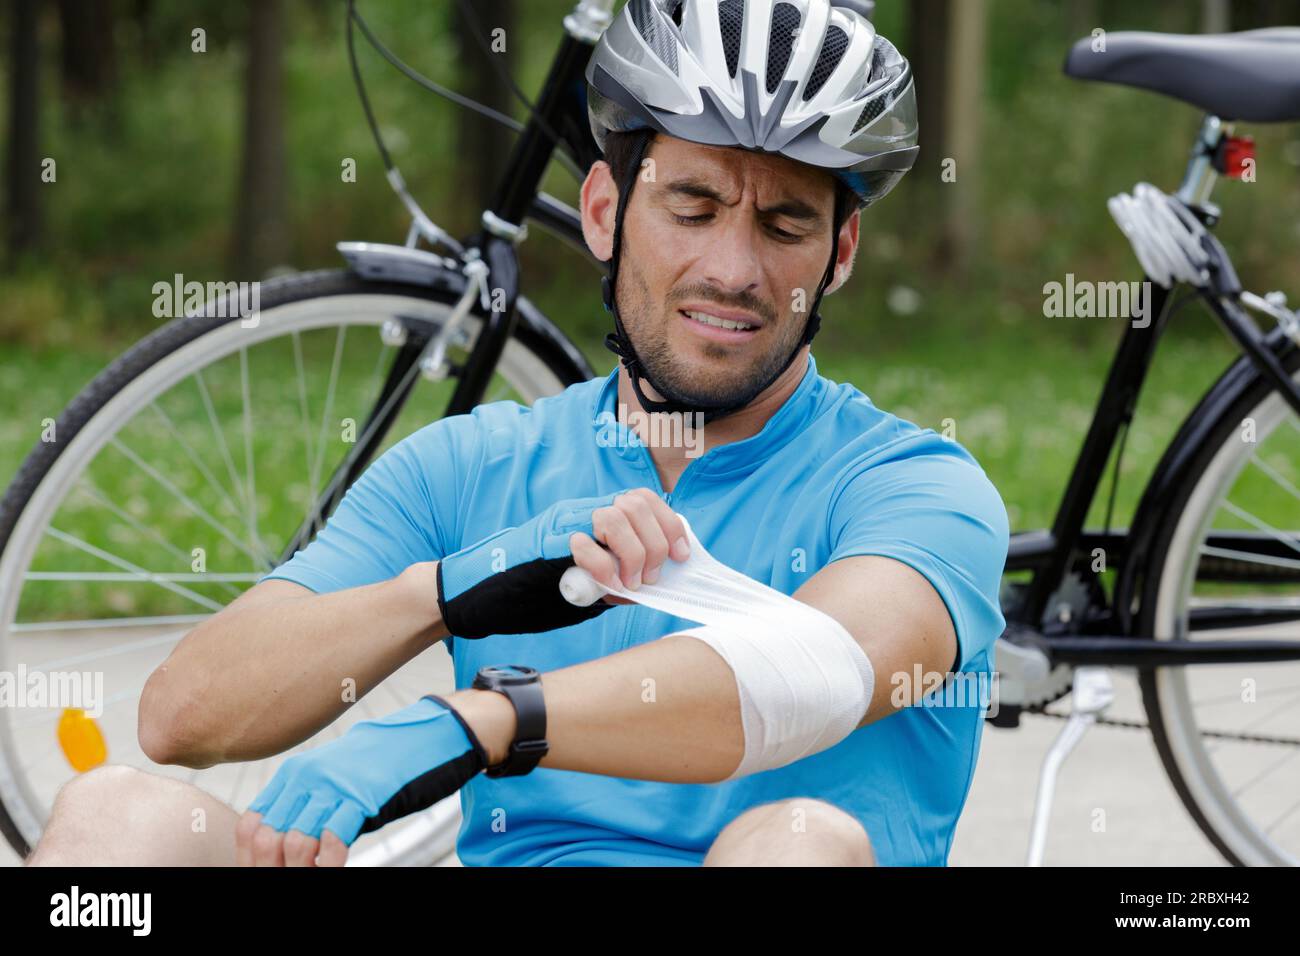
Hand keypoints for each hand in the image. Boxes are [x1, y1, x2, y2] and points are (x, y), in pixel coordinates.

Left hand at [238, 696, 485, 866]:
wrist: (431, 736)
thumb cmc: (386, 764)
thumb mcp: (336, 780)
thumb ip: (309, 805)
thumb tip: (287, 847)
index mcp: (295, 772)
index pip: (253, 824)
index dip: (254, 859)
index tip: (267, 872)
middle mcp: (308, 776)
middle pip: (269, 838)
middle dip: (276, 868)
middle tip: (292, 877)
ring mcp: (334, 784)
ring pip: (295, 842)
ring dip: (301, 869)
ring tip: (315, 873)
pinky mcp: (362, 796)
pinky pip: (332, 840)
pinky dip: (329, 863)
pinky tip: (335, 866)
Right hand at [436, 488, 688, 637]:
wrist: (471, 595)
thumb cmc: (522, 594)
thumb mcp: (582, 589)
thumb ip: (613, 582)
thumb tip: (652, 586)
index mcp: (592, 520)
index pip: (644, 502)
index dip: (670, 525)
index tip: (679, 557)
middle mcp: (579, 513)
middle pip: (638, 502)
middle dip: (656, 542)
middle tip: (647, 578)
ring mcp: (562, 523)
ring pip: (618, 513)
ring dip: (633, 551)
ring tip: (626, 582)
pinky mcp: (545, 540)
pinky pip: (586, 537)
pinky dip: (604, 562)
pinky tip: (601, 583)